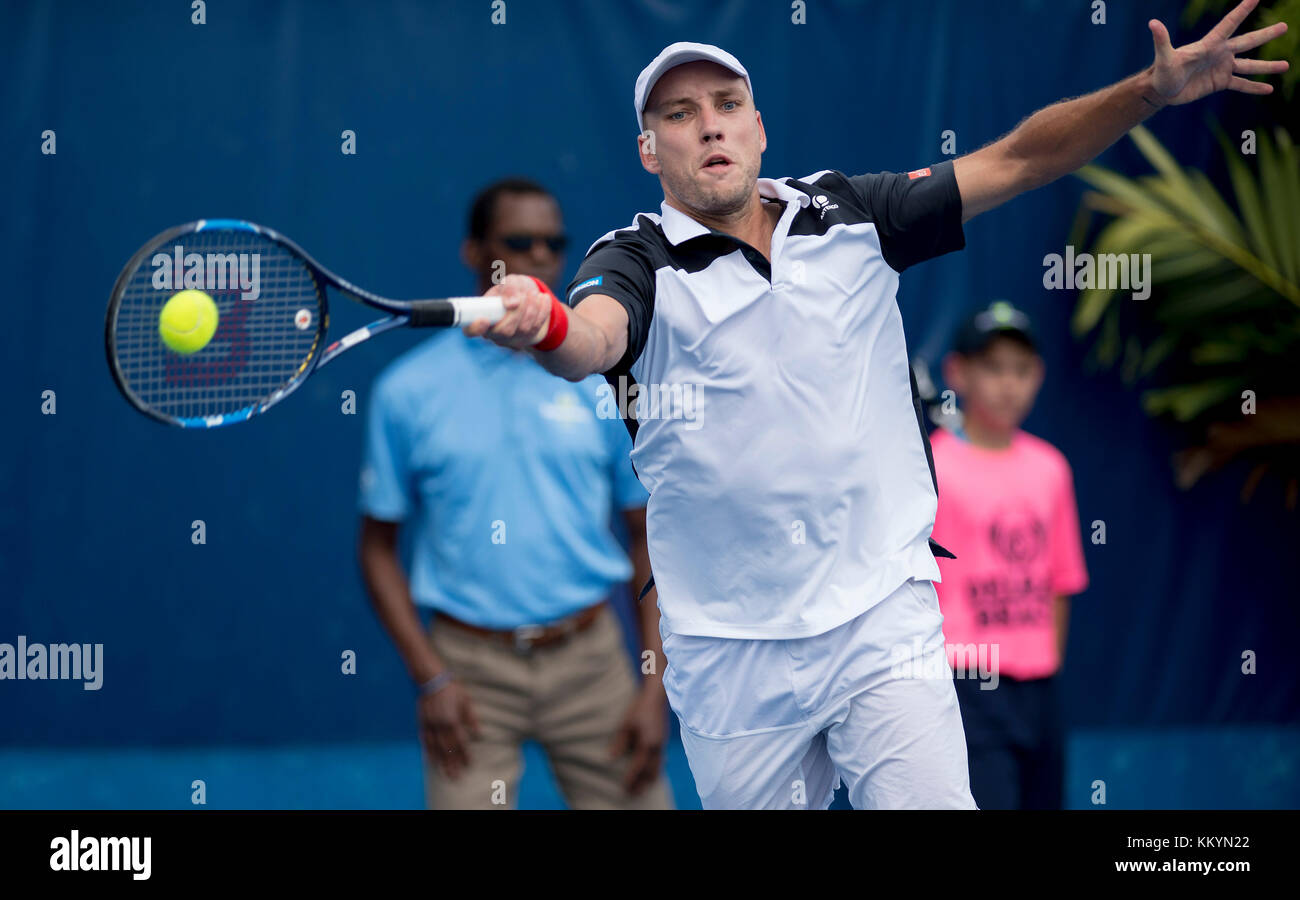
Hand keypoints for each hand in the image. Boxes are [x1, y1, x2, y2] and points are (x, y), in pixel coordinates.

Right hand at [417, 679, 480, 779]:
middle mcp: (441, 726)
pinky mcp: (422, 723)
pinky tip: (431, 760)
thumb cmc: (452, 689)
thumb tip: (479, 735)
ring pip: (436, 747)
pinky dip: (428, 752)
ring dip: (441, 762)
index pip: (460, 743)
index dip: (465, 755)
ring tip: (445, 773)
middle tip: (456, 778)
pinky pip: (425, 740)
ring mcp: (430, 725)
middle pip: (447, 749)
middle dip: (453, 764)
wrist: (431, 680)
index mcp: (453, 720)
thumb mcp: (466, 701)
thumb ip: (472, 719)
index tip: (469, 766)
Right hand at [462, 273, 550, 348]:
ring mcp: (510, 340)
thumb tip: (511, 304)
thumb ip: (509, 287)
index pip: (470, 330)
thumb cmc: (515, 289)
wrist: (532, 297)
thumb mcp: (511, 282)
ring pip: (523, 329)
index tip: (483, 319)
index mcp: (480, 317)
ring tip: (534, 293)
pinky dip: (542, 311)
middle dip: (517, 311)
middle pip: (503, 331)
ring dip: (532, 308)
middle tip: (524, 295)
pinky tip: (543, 299)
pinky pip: (536, 328)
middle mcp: (493, 333)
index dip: (475, 328)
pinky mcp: (526, 340)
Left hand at [608, 682, 666, 795]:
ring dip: (649, 779)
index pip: (638, 767)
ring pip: (658, 768)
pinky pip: (661, 761)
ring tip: (641, 788)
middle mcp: (657, 747)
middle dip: (642, 784)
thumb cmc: (640, 707)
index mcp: (648, 744)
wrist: (657, 694)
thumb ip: (620, 743)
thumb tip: (611, 759)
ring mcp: (662, 743)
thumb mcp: (626, 724)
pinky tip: (649, 771)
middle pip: (651, 773)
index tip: (623, 788)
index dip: (631, 779)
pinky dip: (655, 770)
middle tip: (633, 794)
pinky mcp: (663, 739)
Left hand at [1148, 0, 1288, 106]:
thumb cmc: (1161, 72)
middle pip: (1247, 42)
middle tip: (1285, 27)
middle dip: (1266, 35)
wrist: (1161, 91)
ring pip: (1249, 66)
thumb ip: (1162, 40)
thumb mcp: (1163, 57)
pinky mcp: (1220, 83)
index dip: (1242, 11)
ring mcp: (1221, 68)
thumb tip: (1152, 23)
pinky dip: (1254, 88)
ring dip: (1267, 66)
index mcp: (1209, 44)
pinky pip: (1241, 84)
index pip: (1229, 24)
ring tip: (1286, 66)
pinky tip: (1269, 89)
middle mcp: (1219, 54)